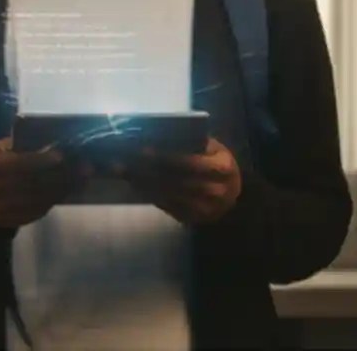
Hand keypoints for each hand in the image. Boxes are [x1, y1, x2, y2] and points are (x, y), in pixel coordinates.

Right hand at [0, 137, 90, 228]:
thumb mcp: (2, 148)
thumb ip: (23, 145)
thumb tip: (57, 141)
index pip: (16, 164)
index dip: (39, 160)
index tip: (60, 156)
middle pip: (31, 183)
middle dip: (59, 174)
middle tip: (83, 167)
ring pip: (38, 199)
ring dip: (63, 188)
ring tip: (82, 177)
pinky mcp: (10, 221)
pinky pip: (38, 211)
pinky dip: (56, 199)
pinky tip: (69, 189)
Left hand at [124, 137, 241, 224]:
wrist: (232, 191)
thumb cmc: (218, 162)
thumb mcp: (213, 148)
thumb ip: (193, 143)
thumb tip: (159, 136)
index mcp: (222, 168)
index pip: (190, 163)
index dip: (165, 157)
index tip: (143, 150)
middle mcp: (216, 191)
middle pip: (175, 181)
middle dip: (148, 171)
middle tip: (125, 161)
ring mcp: (205, 209)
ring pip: (168, 195)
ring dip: (143, 183)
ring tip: (125, 171)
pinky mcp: (193, 219)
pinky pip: (167, 206)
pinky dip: (149, 194)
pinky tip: (135, 184)